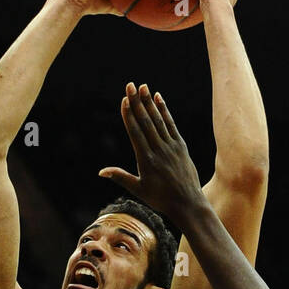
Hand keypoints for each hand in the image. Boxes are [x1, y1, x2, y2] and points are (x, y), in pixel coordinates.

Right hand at [99, 82, 204, 224]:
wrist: (187, 203)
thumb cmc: (160, 199)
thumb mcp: (138, 189)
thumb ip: (120, 177)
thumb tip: (101, 172)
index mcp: (146, 160)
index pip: (136, 132)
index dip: (129, 115)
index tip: (124, 100)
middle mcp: (159, 150)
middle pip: (146, 122)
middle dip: (137, 102)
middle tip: (131, 85)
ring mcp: (171, 146)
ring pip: (158, 120)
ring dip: (150, 102)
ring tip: (143, 87)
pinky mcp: (181, 146)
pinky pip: (171, 125)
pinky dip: (165, 111)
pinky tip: (159, 98)